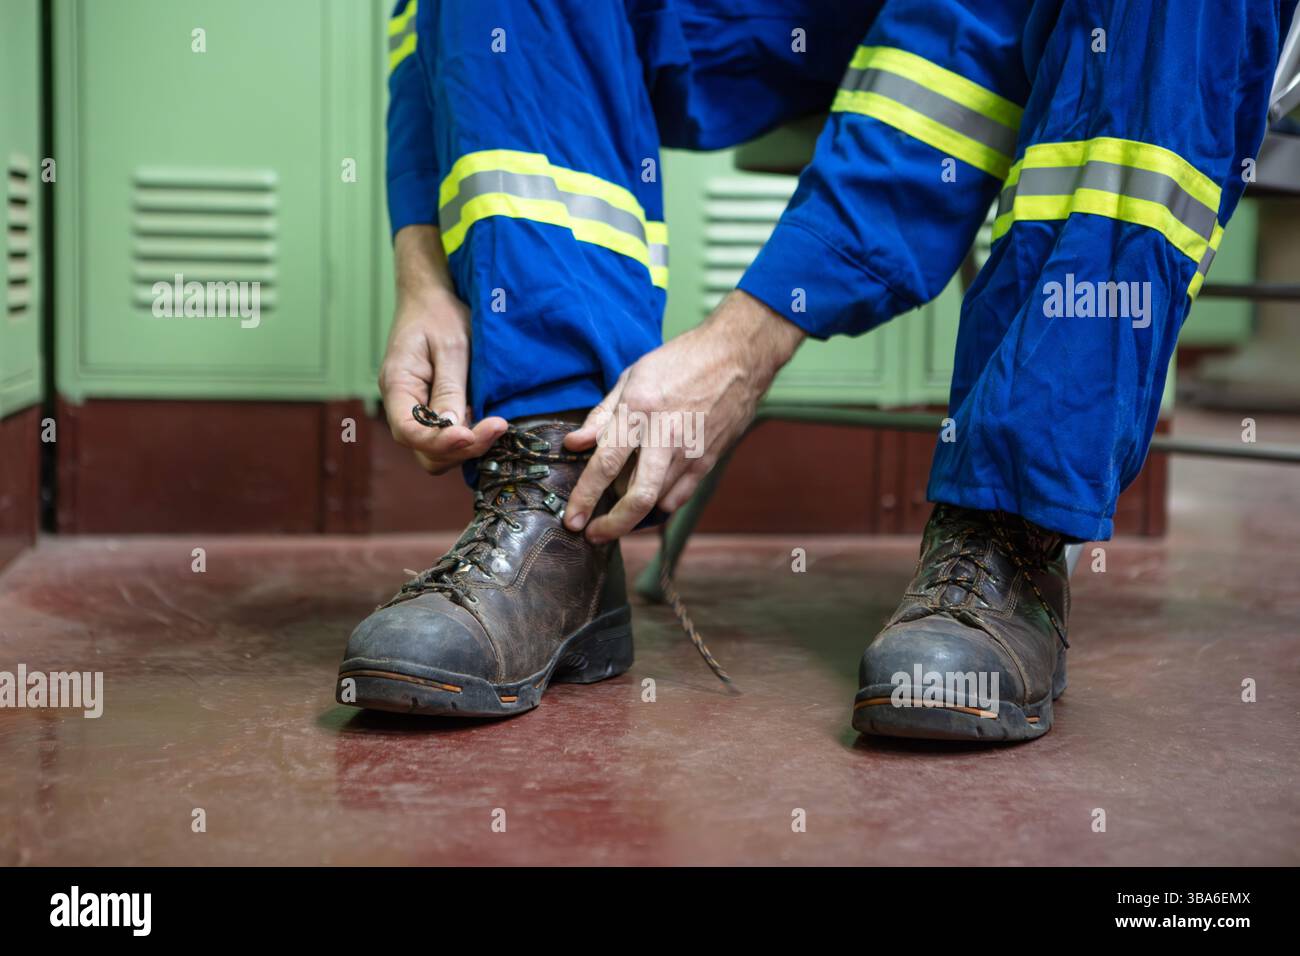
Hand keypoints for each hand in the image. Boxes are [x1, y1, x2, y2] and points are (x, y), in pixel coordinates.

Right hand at [380, 226, 506, 473]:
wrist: (431, 297)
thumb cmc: (439, 314)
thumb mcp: (451, 346)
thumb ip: (450, 388)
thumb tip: (453, 429)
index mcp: (397, 385)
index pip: (409, 431)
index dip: (440, 442)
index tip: (471, 436)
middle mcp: (402, 405)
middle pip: (425, 451)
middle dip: (460, 449)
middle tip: (497, 428)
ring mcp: (417, 410)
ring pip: (437, 451)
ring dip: (467, 447)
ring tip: (496, 424)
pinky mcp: (434, 410)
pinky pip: (448, 436)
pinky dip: (469, 438)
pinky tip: (489, 421)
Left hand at [562, 290, 804, 541]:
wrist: (737, 357)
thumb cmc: (681, 362)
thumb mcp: (633, 377)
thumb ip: (602, 415)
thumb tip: (574, 444)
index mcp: (640, 410)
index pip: (606, 462)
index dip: (585, 496)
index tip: (572, 519)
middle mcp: (666, 435)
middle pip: (637, 496)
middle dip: (612, 524)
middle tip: (594, 534)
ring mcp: (691, 451)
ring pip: (657, 501)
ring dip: (633, 511)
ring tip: (617, 507)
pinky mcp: (708, 460)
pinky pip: (679, 497)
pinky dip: (659, 504)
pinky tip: (647, 498)